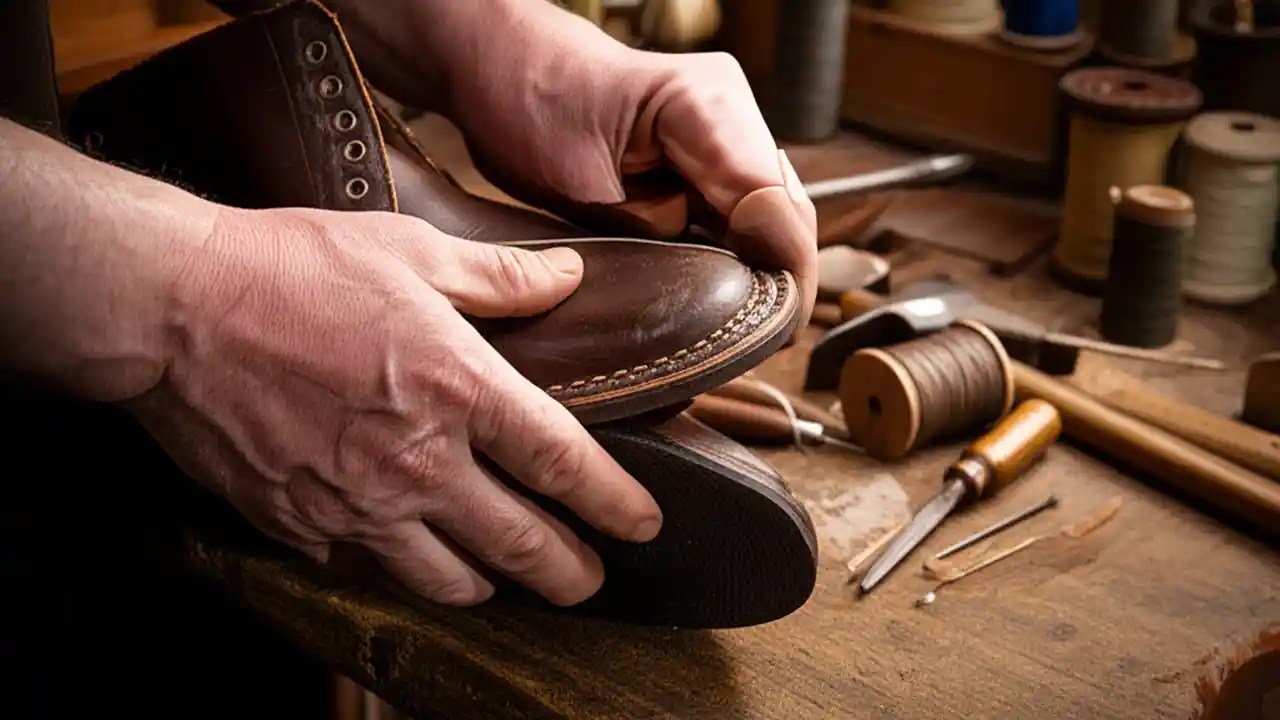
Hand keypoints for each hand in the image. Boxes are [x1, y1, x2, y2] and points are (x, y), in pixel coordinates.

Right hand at [123, 205, 662, 606]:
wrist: (171, 307)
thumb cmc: (291, 268)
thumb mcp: (411, 250)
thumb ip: (501, 277)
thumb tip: (566, 277)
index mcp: (457, 390)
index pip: (564, 465)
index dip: (615, 503)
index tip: (643, 523)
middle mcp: (417, 463)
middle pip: (521, 545)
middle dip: (570, 571)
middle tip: (592, 579)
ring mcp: (357, 506)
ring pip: (449, 580)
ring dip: (491, 583)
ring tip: (506, 577)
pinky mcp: (301, 525)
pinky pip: (369, 572)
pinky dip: (401, 572)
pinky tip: (408, 557)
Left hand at [448, 39, 818, 324]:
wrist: (509, 66)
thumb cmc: (529, 107)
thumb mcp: (580, 185)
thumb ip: (653, 234)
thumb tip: (713, 292)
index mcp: (706, 104)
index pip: (773, 200)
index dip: (782, 269)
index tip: (773, 332)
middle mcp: (732, 109)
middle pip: (786, 210)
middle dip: (778, 277)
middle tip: (755, 345)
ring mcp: (730, 128)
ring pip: (773, 215)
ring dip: (758, 267)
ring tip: (735, 327)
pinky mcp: (717, 151)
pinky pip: (744, 212)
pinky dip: (734, 252)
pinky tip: (713, 289)